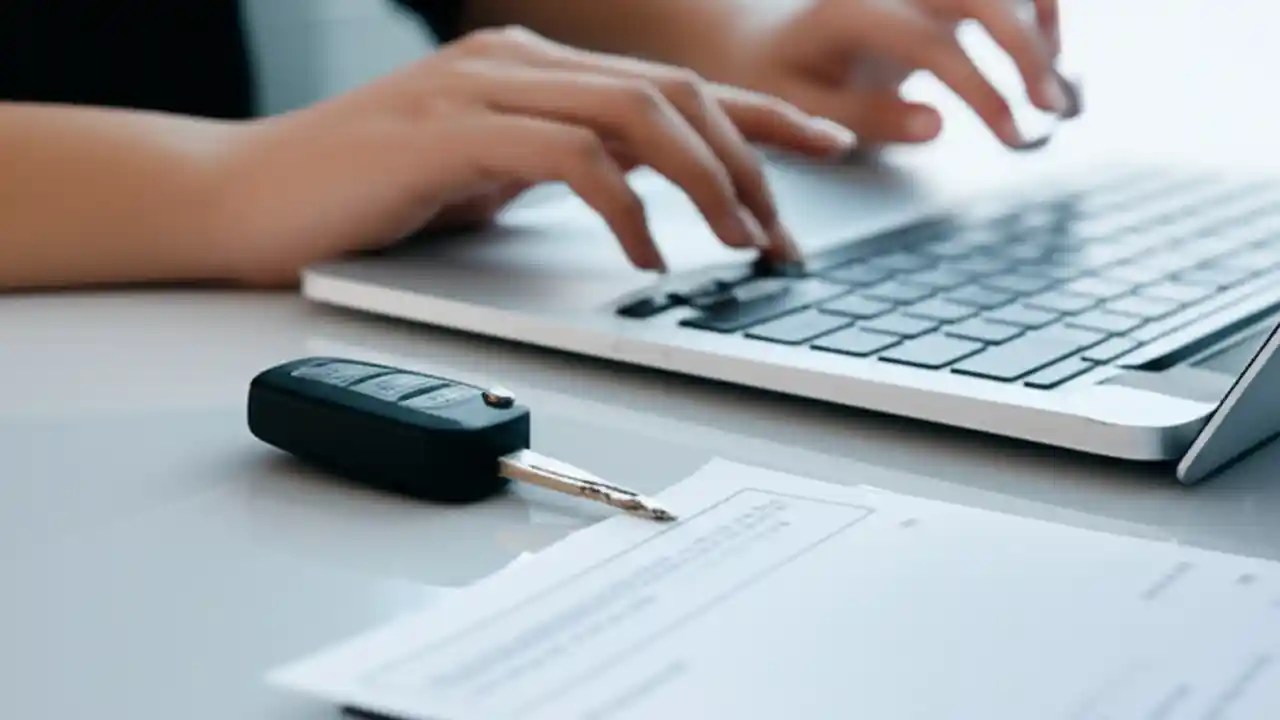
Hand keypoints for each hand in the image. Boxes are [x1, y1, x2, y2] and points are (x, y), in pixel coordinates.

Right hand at [213, 27, 853, 284]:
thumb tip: (628, 199)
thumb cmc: (361, 197)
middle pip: (672, 90)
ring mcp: (480, 88)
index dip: (756, 116)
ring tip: (735, 242)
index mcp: (531, 69)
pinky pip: (567, 156)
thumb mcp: (480, 177)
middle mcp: (516, 62)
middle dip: (747, 159)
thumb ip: (548, 169)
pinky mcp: (446, 132)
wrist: (244, 198)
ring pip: (634, 112)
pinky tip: (645, 255)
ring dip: (702, 180)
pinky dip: (623, 206)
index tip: (822, 151)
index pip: (669, 84)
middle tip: (781, 233)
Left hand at [679, 0, 1067, 147]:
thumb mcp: (799, 107)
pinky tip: (1046, 56)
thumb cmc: (773, 76)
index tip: (1012, 135)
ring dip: (1041, 28)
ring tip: (1057, 94)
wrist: (757, 34)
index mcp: (852, 12)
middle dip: (1027, 50)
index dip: (982, 88)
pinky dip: (1036, 10)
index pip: (935, 43)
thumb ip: (866, 117)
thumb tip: (938, 126)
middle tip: (1052, 110)